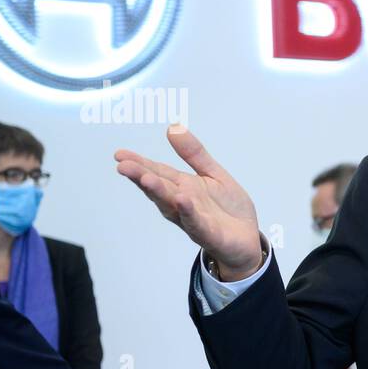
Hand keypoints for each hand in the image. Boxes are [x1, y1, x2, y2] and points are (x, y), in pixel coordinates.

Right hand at [115, 124, 263, 279]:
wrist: (248, 240)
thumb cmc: (228, 209)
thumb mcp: (214, 174)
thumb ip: (194, 154)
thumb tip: (173, 127)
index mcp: (183, 187)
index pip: (158, 173)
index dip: (139, 163)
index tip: (119, 154)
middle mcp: (182, 204)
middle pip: (160, 188)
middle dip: (141, 177)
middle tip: (123, 166)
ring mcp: (194, 220)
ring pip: (173, 206)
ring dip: (159, 193)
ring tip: (146, 179)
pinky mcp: (210, 235)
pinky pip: (197, 223)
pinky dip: (189, 212)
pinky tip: (182, 200)